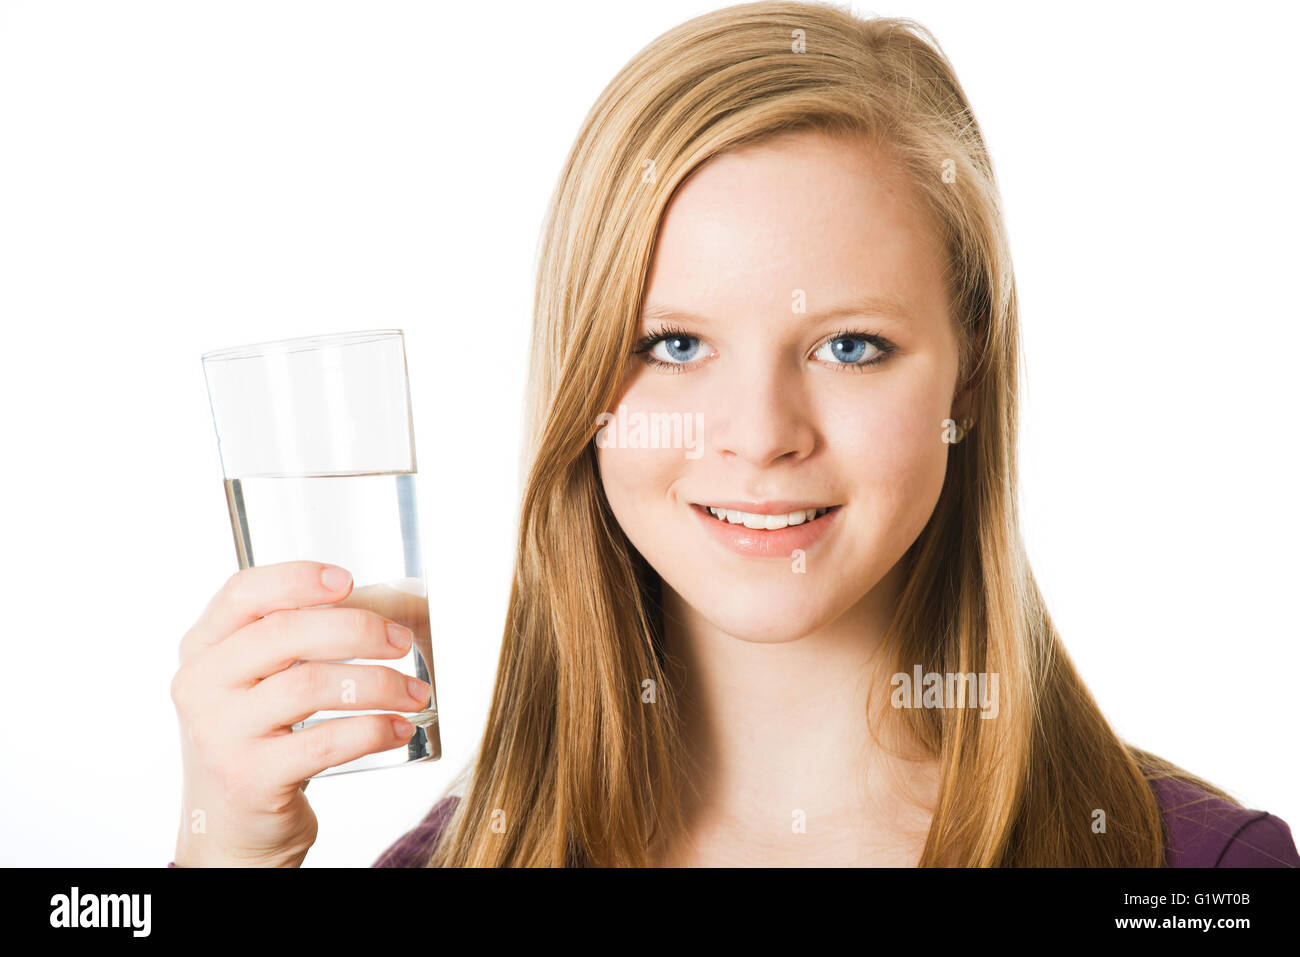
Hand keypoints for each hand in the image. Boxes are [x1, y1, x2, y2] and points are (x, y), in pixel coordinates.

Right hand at [170, 561, 429, 866]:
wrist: (230, 828)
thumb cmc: (258, 740)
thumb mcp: (253, 683)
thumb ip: (291, 640)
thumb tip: (382, 608)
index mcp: (202, 648)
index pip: (242, 593)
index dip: (297, 579)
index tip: (349, 582)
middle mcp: (202, 685)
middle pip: (285, 633)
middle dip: (358, 630)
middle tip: (401, 642)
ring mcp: (221, 733)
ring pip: (311, 685)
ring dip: (379, 684)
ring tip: (414, 693)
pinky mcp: (250, 776)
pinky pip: (325, 742)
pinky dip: (373, 730)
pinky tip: (398, 728)